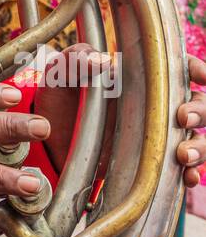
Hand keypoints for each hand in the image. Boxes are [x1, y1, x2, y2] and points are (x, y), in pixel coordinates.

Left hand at [30, 44, 205, 187]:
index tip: (200, 75)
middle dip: (200, 111)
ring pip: (195, 138)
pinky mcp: (149, 162)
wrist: (46, 138)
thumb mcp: (61, 72)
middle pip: (198, 105)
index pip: (179, 68)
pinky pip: (181, 169)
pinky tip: (187, 177)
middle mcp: (154, 105)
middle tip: (182, 118)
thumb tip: (102, 61)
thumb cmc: (59, 97)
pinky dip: (191, 173)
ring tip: (182, 154)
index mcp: (139, 76)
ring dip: (199, 146)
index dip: (196, 69)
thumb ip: (78, 59)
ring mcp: (154, 135)